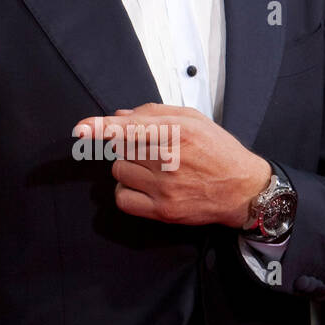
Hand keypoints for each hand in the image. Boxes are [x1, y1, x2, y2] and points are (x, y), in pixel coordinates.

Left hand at [72, 103, 270, 229]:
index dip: (102, 127)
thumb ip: (156, 113)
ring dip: (128, 166)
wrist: (244, 190)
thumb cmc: (220, 152)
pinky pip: (123, 198)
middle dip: (129, 145)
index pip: (131, 128)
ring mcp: (165, 187)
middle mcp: (171, 159)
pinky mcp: (163, 210)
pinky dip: (126, 190)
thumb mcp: (195, 120)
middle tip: (152, 149)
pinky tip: (143, 186)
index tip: (81, 129)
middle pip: (122, 147)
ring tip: (153, 168)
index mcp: (179, 131)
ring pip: (119, 170)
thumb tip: (120, 115)